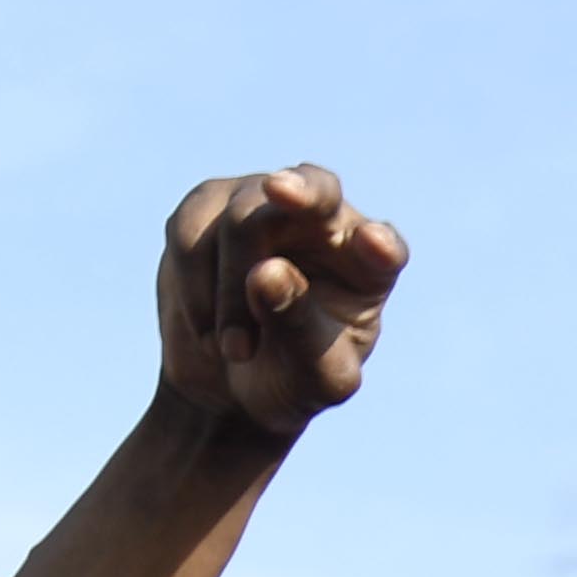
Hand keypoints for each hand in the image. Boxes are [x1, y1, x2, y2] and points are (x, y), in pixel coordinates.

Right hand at [152, 165, 407, 439]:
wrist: (229, 383)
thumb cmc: (289, 381)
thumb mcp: (311, 379)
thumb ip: (302, 331)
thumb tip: (265, 272)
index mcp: (370, 267)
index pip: (385, 246)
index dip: (381, 244)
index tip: (376, 246)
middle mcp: (326, 221)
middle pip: (315, 194)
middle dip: (296, 200)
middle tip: (274, 208)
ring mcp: (266, 204)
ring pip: (240, 218)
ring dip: (228, 293)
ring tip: (235, 350)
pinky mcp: (210, 205)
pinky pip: (191, 229)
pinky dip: (193, 286)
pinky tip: (205, 327)